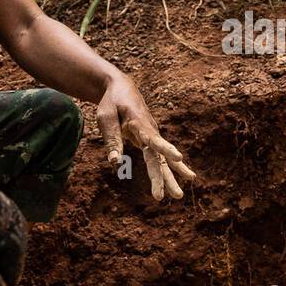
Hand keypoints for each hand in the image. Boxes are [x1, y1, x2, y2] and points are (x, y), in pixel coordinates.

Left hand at [97, 73, 195, 200]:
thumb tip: (115, 163)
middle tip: (172, 196)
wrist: (122, 89)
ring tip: (179, 196)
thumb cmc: (112, 103)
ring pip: (162, 160)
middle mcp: (151, 131)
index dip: (166, 149)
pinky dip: (167, 171)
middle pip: (159, 157)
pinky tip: (176, 183)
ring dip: (170, 178)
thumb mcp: (106, 118)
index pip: (154, 138)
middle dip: (164, 177)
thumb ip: (112, 139)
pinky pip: (159, 159)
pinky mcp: (150, 141)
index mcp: (140, 123)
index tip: (179, 157)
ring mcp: (153, 137)